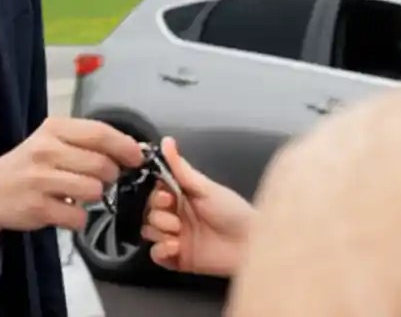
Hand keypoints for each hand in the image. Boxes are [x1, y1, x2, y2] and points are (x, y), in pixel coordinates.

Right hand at [0, 116, 143, 233]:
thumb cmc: (27, 164)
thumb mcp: (51, 141)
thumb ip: (85, 142)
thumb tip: (130, 150)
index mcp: (54, 129)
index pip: (100, 133)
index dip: (125, 146)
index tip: (136, 157)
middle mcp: (47, 151)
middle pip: (102, 165)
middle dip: (110, 176)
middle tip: (101, 179)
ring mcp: (41, 180)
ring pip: (94, 191)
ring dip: (94, 197)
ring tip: (80, 194)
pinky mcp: (38, 208)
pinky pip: (78, 218)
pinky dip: (78, 219)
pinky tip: (66, 211)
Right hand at [141, 136, 255, 276]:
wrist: (251, 244)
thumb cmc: (233, 212)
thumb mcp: (206, 188)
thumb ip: (181, 168)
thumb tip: (166, 140)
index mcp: (182, 197)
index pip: (154, 193)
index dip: (156, 195)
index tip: (168, 197)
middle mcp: (176, 216)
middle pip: (149, 213)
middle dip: (159, 215)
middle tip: (177, 218)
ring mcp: (176, 237)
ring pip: (149, 232)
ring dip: (160, 231)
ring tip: (179, 233)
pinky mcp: (177, 259)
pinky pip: (155, 255)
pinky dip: (161, 250)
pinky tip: (175, 247)